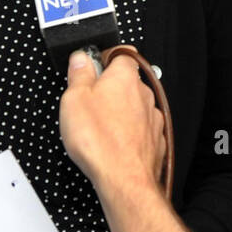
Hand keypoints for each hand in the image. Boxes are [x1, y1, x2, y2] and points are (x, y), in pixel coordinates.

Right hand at [59, 49, 165, 194]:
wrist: (123, 178)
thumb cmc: (99, 140)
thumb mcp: (74, 99)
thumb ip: (79, 74)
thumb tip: (81, 59)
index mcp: (124, 76)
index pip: (121, 53)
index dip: (105, 57)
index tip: (92, 66)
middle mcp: (144, 93)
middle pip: (127, 81)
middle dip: (110, 89)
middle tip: (90, 101)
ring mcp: (153, 117)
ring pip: (135, 106)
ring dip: (121, 112)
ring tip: (100, 127)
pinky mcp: (156, 139)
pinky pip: (142, 128)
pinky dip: (130, 132)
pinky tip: (114, 142)